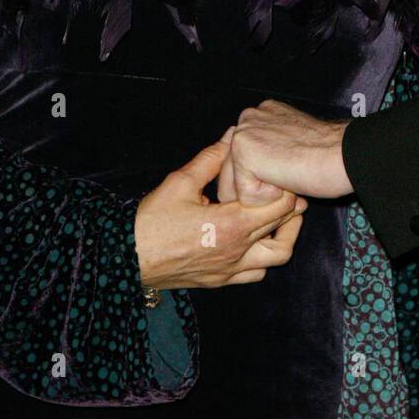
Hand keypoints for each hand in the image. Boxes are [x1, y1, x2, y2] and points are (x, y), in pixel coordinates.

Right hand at [134, 137, 307, 289]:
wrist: (126, 259)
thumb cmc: (151, 221)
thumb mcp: (180, 182)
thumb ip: (211, 159)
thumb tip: (231, 137)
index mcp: (232, 225)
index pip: (279, 207)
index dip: (287, 189)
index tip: (283, 176)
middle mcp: (238, 251)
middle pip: (283, 229)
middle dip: (291, 209)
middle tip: (290, 192)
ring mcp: (230, 270)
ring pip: (277, 257)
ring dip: (285, 236)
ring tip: (279, 219)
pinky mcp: (220, 282)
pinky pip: (255, 274)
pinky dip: (263, 258)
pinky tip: (254, 241)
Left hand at [218, 101, 351, 205]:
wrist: (347, 155)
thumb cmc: (329, 156)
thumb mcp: (294, 145)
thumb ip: (272, 153)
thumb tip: (258, 176)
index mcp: (260, 115)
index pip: (240, 162)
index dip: (263, 181)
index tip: (290, 172)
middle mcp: (247, 118)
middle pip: (232, 174)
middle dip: (258, 190)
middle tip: (291, 180)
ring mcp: (243, 133)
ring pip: (237, 187)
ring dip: (265, 194)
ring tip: (291, 178)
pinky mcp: (244, 152)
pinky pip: (246, 197)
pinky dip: (268, 199)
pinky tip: (289, 179)